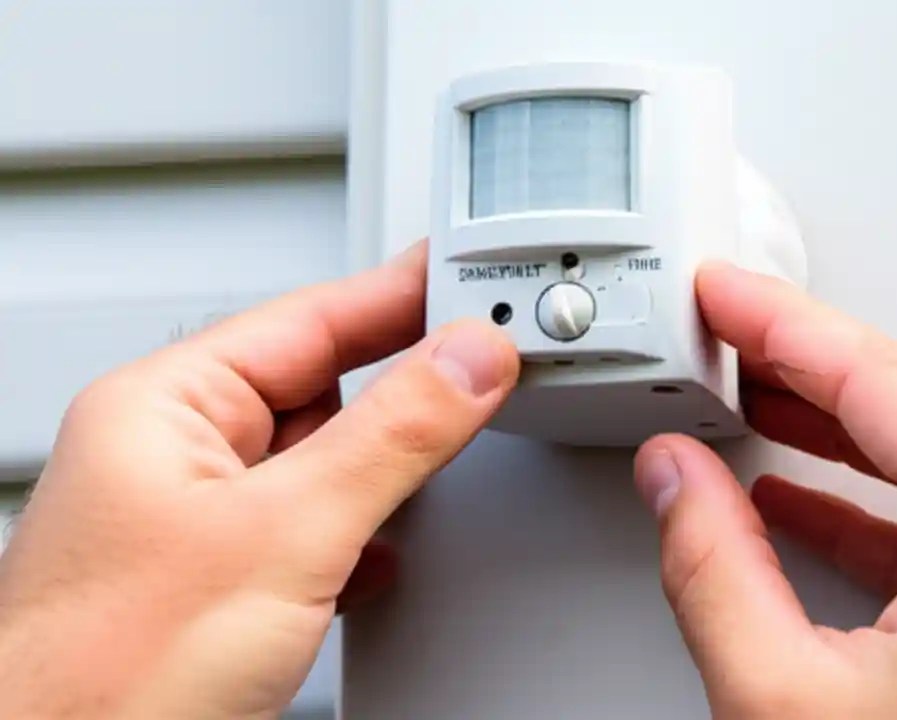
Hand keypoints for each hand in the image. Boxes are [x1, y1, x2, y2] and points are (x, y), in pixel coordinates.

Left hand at [0, 242, 518, 717]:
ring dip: (376, 474)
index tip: (472, 282)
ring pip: (316, 462)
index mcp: (163, 409)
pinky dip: (354, 535)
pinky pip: (306, 525)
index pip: (309, 318)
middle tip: (481, 377)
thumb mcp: (286, 534)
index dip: (399, 296)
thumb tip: (467, 359)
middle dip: (397, 393)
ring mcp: (192, 521)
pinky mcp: (215, 582)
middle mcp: (172, 455)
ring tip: (432, 470)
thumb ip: (392, 437)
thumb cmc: (105, 682)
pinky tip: (375, 554)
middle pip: (318, 386)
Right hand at [634, 264, 896, 718]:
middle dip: (812, 362)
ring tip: (756, 400)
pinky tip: (808, 499)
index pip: (879, 379)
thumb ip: (714, 566)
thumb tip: (676, 480)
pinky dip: (887, 498)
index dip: (781, 325)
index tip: (724, 293)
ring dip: (850, 422)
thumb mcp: (786, 705)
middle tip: (729, 337)